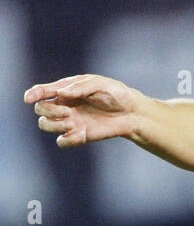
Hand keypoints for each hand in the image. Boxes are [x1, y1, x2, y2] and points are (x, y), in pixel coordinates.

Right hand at [24, 74, 138, 147]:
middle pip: (40, 110)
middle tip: (67, 110)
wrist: (132, 112)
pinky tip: (80, 134)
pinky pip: (62, 142)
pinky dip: (66, 139)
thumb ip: (80, 87)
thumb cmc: (115, 93)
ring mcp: (71, 122)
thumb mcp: (99, 84)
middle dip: (47, 110)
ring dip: (53, 123)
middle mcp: (65, 106)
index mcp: (66, 90)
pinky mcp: (80, 136)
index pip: (42, 92)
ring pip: (45, 125)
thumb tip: (62, 93)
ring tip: (71, 121)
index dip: (33, 94)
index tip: (29, 99)